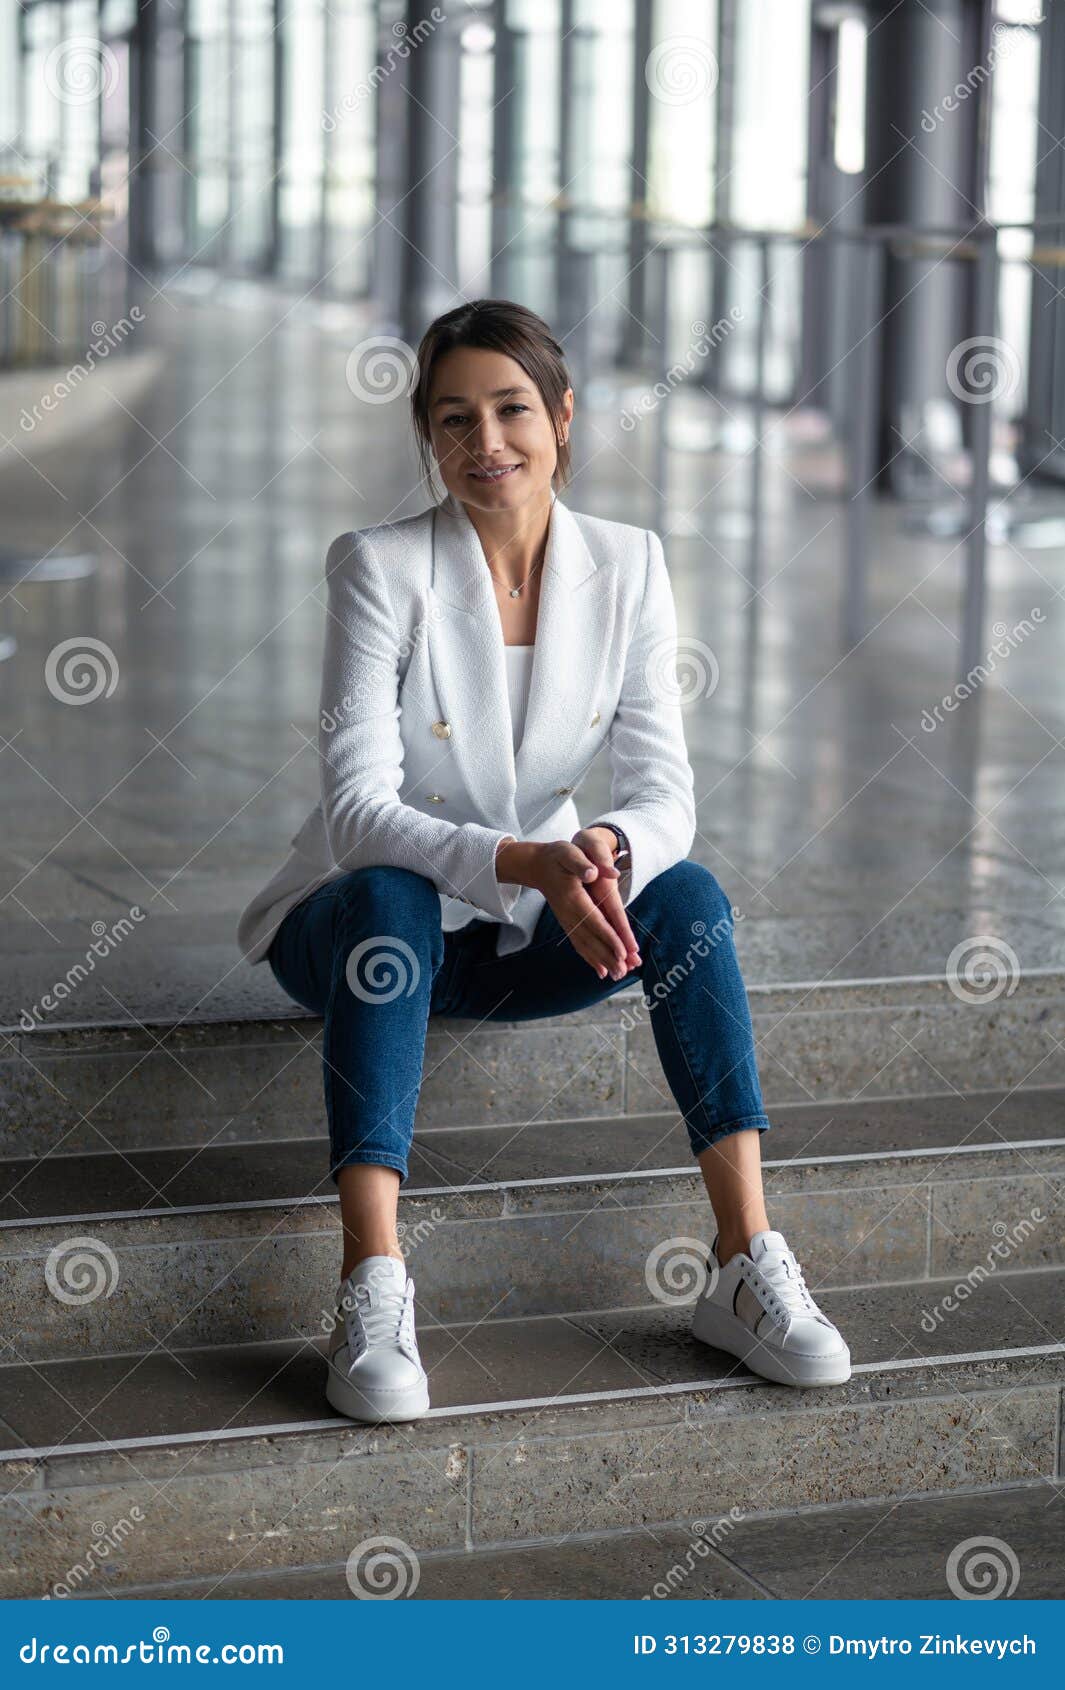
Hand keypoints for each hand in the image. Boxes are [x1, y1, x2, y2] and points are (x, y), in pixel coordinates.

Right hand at [520, 836, 636, 979]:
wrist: (537, 865)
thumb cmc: (557, 856)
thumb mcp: (569, 852)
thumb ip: (582, 863)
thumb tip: (595, 874)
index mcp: (573, 898)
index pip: (595, 921)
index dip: (609, 937)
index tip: (623, 952)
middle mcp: (569, 914)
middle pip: (592, 939)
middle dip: (609, 956)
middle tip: (625, 972)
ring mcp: (566, 920)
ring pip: (586, 945)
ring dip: (602, 961)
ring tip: (617, 976)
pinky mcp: (567, 923)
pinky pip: (579, 944)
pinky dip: (590, 958)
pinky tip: (601, 971)